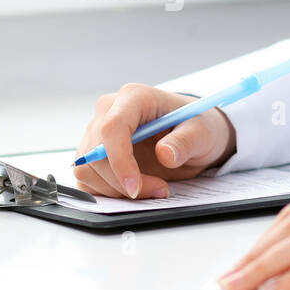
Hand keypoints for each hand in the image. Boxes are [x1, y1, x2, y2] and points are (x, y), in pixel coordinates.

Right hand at [72, 84, 236, 198]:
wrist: (190, 132)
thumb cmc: (194, 125)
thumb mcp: (202, 132)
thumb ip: (186, 142)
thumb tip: (165, 154)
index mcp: (134, 97)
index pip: (112, 127)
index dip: (119, 160)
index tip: (135, 187)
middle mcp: (109, 111)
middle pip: (95, 153)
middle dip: (122, 181)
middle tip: (159, 190)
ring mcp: (98, 131)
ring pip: (87, 169)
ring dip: (115, 189)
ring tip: (153, 188)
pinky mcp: (95, 152)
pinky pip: (88, 178)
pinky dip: (108, 191)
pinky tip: (136, 189)